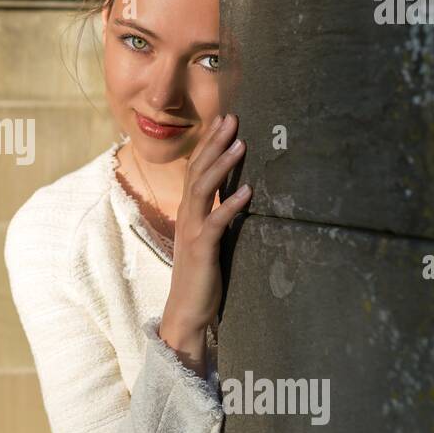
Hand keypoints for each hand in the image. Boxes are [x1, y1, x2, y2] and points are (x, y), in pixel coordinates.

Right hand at [157, 113, 251, 374]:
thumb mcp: (209, 242)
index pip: (196, 170)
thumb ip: (217, 219)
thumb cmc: (201, 280)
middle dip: (214, 143)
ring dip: (222, 165)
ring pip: (204, 189)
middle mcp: (187, 217)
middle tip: (231, 118)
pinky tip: (247, 191)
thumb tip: (236, 197)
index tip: (223, 121)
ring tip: (240, 144)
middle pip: (198, 171)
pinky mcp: (202, 250)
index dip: (208, 144)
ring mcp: (193, 232)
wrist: (186, 314)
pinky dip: (231, 205)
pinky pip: (216, 222)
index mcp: (189, 214)